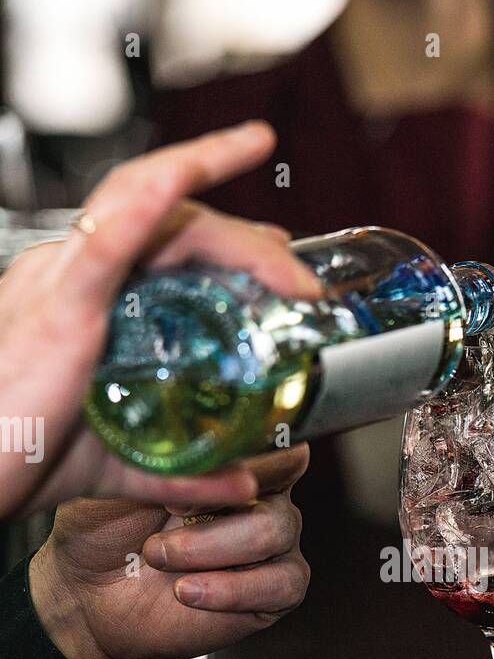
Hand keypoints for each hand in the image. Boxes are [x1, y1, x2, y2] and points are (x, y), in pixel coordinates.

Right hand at [0, 121, 320, 518]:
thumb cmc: (10, 459)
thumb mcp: (115, 466)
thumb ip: (181, 473)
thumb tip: (243, 482)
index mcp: (81, 298)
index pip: (163, 242)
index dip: (228, 241)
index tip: (279, 259)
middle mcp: (72, 274)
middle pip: (172, 222)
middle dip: (247, 241)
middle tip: (300, 277)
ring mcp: (64, 280)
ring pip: (153, 209)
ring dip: (227, 222)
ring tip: (285, 249)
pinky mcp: (61, 305)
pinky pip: (108, 237)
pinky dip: (153, 200)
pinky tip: (192, 177)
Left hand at [28, 448, 309, 658]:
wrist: (89, 592)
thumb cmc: (105, 526)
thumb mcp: (124, 479)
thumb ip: (172, 462)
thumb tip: (213, 462)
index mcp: (234, 457)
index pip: (274, 435)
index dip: (240, 452)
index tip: (189, 474)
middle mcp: (264, 494)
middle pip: (279, 479)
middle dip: (218, 504)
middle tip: (167, 514)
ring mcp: (275, 542)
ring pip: (275, 531)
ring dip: (211, 548)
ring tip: (160, 558)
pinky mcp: (277, 589)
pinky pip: (285, 585)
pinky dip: (231, 589)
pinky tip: (187, 590)